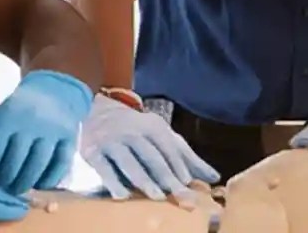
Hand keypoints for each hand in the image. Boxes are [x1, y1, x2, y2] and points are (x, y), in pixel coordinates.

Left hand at [0, 69, 93, 194]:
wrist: (53, 90)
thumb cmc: (18, 110)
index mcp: (8, 116)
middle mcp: (31, 122)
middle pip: (15, 163)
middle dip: (5, 182)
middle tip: (1, 188)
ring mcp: (53, 130)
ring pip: (37, 167)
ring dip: (25, 184)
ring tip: (17, 189)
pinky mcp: (70, 137)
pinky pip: (60, 166)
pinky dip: (48, 180)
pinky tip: (39, 184)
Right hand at [79, 95, 219, 200]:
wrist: (96, 109)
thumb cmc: (137, 129)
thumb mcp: (162, 135)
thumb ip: (187, 156)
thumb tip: (214, 176)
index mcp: (153, 127)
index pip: (169, 147)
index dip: (179, 165)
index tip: (190, 183)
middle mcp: (133, 132)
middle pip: (152, 156)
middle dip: (167, 176)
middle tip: (180, 195)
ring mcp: (112, 141)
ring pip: (130, 162)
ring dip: (144, 180)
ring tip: (157, 196)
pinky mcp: (93, 151)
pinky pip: (104, 168)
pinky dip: (113, 182)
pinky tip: (123, 196)